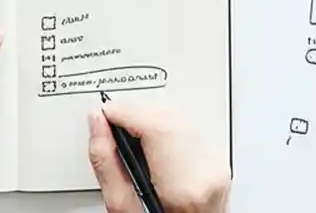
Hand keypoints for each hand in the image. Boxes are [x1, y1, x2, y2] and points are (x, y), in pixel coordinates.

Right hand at [87, 103, 230, 212]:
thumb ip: (107, 164)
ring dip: (149, 120)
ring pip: (177, 117)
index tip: (105, 114)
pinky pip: (187, 129)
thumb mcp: (123, 208)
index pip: (155, 125)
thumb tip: (98, 124)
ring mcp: (215, 165)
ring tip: (131, 141)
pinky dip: (164, 130)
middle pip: (167, 117)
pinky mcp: (217, 161)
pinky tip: (152, 147)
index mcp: (182, 186)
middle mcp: (205, 171)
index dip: (125, 112)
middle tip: (112, 127)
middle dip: (135, 114)